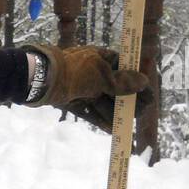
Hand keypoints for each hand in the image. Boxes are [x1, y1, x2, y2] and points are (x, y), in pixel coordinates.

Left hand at [22, 43, 153, 133]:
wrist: (40, 79)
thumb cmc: (75, 73)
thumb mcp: (102, 76)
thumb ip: (122, 81)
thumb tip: (143, 81)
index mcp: (101, 58)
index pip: (124, 68)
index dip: (137, 82)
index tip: (148, 95)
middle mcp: (92, 71)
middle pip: (114, 87)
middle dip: (127, 100)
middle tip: (139, 113)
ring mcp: (81, 86)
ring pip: (102, 100)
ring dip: (114, 112)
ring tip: (127, 124)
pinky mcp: (71, 100)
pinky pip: (88, 110)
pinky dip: (98, 119)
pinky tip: (111, 130)